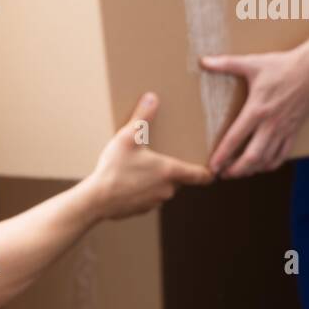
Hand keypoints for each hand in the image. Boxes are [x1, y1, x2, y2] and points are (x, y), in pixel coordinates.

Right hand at [87, 93, 213, 219]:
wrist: (96, 200)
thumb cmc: (114, 169)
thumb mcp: (126, 138)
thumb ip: (142, 118)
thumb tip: (152, 98)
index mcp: (170, 171)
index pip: (201, 176)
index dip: (208, 171)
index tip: (211, 168)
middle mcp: (168, 189)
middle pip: (179, 179)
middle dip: (173, 169)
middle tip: (161, 157)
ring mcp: (155, 202)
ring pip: (162, 189)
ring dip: (156, 180)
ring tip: (139, 168)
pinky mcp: (141, 210)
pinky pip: (148, 198)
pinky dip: (141, 191)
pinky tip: (126, 182)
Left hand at [200, 43, 308, 177]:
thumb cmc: (282, 65)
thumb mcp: (252, 63)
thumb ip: (226, 64)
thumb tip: (203, 61)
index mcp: (257, 110)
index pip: (236, 139)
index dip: (222, 155)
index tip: (213, 166)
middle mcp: (271, 124)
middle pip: (252, 157)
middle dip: (236, 170)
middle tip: (223, 174)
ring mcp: (284, 129)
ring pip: (267, 159)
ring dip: (252, 170)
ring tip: (238, 173)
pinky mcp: (295, 130)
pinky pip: (283, 154)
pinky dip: (271, 164)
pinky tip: (261, 166)